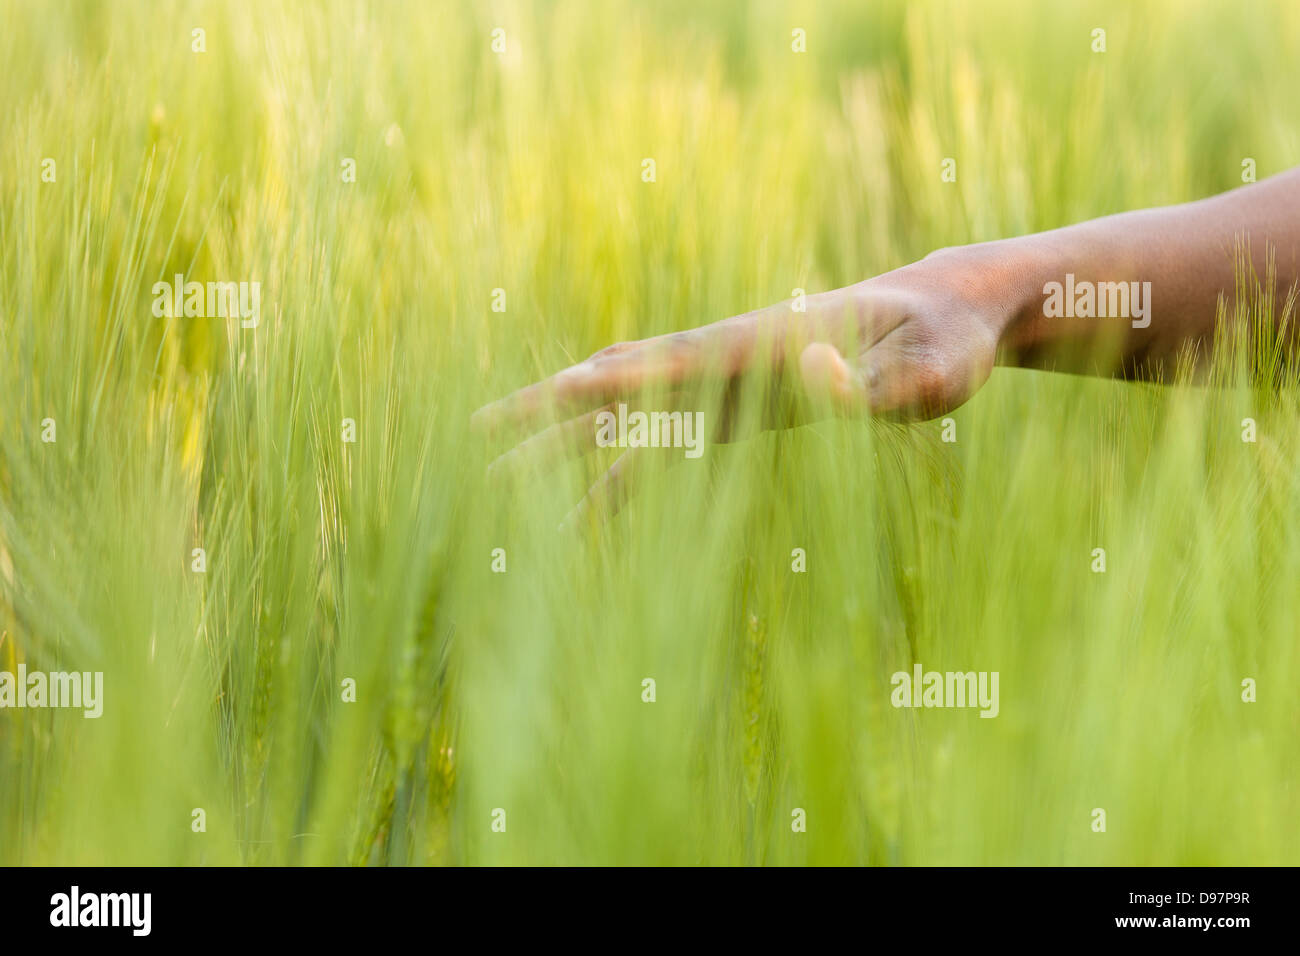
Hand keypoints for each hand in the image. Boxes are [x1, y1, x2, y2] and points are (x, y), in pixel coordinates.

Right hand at [472, 247, 1016, 525]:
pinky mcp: (741, 411)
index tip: (557, 390)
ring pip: (632, 421)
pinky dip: (621, 478)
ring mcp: (729, 386)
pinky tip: (585, 515)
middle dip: (551, 412)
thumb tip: (809, 370)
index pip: (679, 363)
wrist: (947, 314)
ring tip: (501, 485)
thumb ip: (871, 383)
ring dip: (567, 451)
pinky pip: (668, 449)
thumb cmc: (945, 344)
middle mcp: (732, 361)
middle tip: (476, 435)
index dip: (621, 381)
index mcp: (767, 344)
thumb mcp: (929, 370)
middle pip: (625, 387)